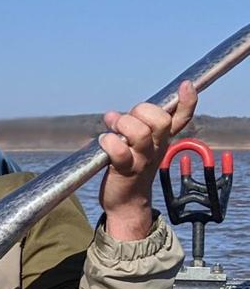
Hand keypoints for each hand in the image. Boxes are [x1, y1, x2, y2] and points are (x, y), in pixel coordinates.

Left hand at [98, 80, 196, 240]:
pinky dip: (108, 142)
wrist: (126, 203)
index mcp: (162, 139)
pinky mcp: (125, 170)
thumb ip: (134, 128)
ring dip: (122, 124)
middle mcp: (156, 148)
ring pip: (140, 133)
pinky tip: (102, 142)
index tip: (185, 85)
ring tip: (111, 128)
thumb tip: (114, 115)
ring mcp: (142, 159)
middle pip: (161, 120)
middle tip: (125, 118)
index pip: (181, 118)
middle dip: (141, 111)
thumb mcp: (139, 146)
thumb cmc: (130, 168)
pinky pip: (118, 151)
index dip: (187, 101)